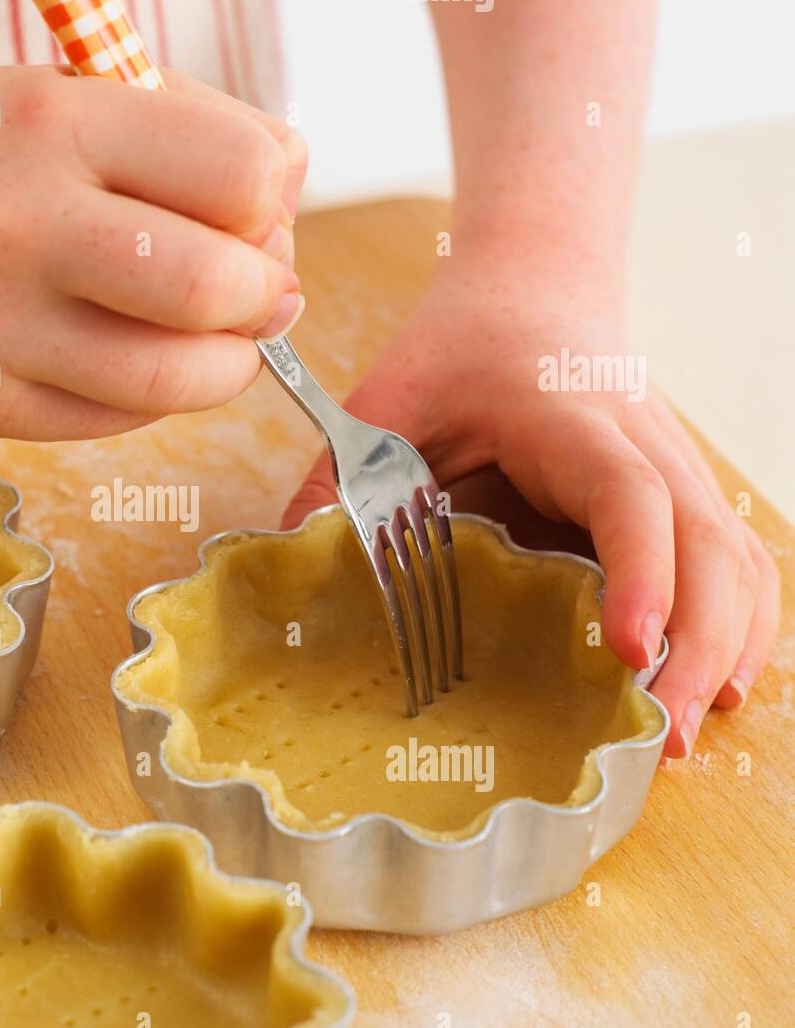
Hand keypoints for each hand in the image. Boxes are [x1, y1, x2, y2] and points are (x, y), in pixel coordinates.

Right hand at [0, 66, 304, 439]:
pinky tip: (139, 355)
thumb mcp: (83, 96)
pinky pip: (121, 419)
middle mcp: (12, 223)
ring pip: (172, 379)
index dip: (272, 205)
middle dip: (265, 296)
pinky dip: (159, 394)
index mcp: (53, 123)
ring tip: (220, 338)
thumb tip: (292, 214)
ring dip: (229, 363)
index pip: (239, 175)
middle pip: (209, 287)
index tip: (255, 217)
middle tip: (259, 292)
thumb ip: (204, 132)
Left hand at [283, 272, 778, 758]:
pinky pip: (737, 559)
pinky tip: (720, 684)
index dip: (640, 573)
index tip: (629, 650)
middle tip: (661, 737)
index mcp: (569, 421)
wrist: (532, 290)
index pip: (628, 496)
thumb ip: (338, 479)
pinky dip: (741, 623)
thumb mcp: (385, 400)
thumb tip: (287, 565)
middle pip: (706, 542)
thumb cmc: (460, 348)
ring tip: (686, 734)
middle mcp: (642, 444)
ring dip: (728, 644)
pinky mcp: (681, 493)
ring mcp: (674, 467)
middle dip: (697, 642)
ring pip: (736, 556)